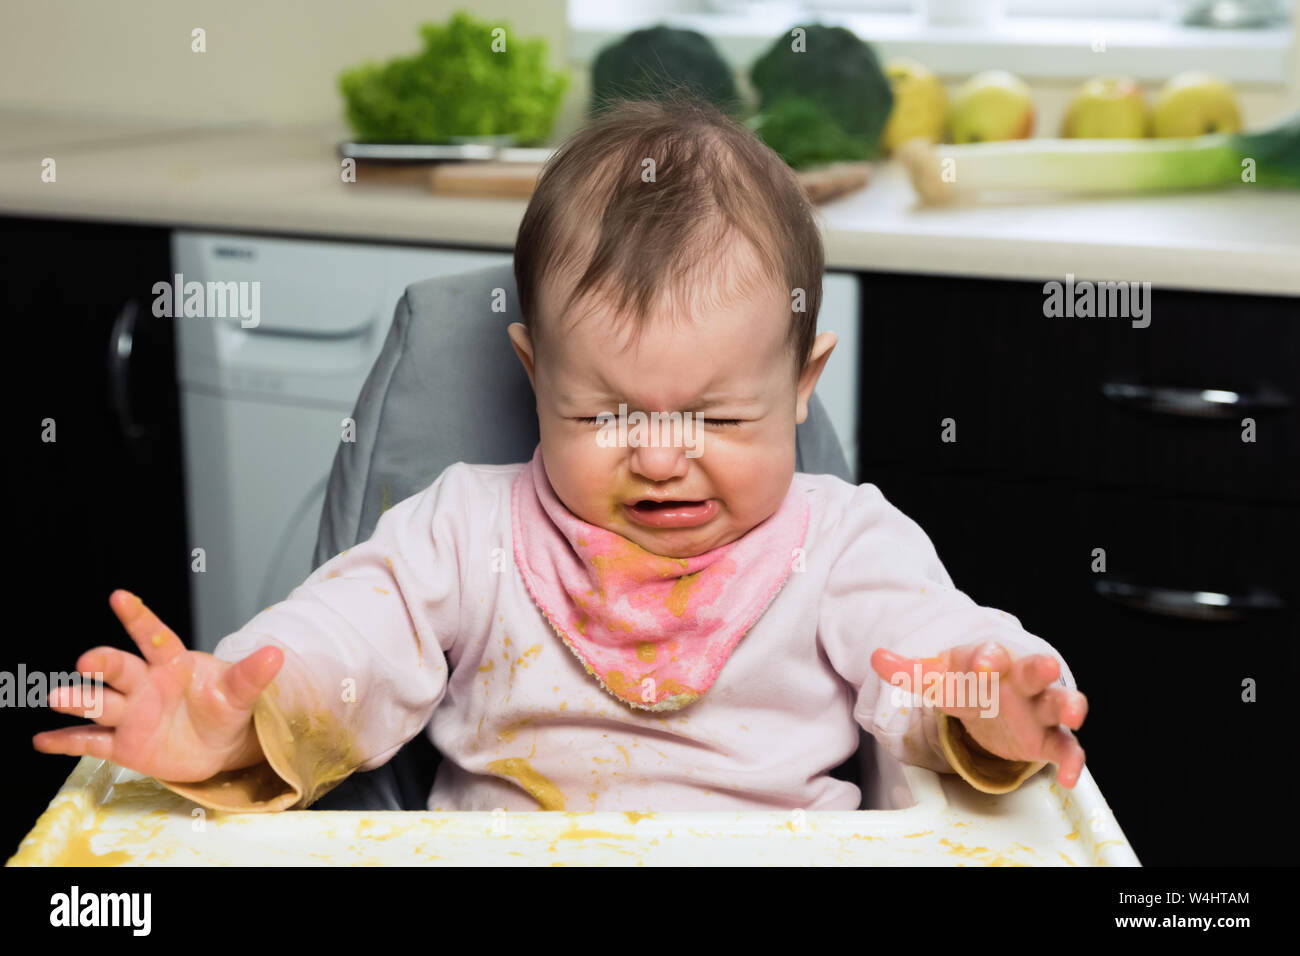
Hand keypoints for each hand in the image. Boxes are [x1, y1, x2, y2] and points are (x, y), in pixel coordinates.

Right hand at [33, 590, 283, 782]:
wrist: (220, 746)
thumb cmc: (225, 709)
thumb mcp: (240, 694)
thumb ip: (251, 675)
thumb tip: (276, 654)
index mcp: (173, 664)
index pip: (154, 636)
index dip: (138, 617)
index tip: (119, 596)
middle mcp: (145, 684)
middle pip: (120, 669)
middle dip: (103, 663)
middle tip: (88, 662)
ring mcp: (131, 713)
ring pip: (100, 703)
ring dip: (78, 700)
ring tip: (57, 697)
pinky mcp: (123, 744)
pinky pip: (91, 742)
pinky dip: (67, 741)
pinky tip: (43, 740)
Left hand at [870, 642, 1087, 787]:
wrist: (991, 696)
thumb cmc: (966, 683)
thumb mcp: (937, 677)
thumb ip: (909, 671)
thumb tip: (878, 657)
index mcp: (989, 661)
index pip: (989, 655)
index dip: (987, 657)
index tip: (983, 663)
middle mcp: (1018, 682)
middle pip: (1033, 671)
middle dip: (1040, 668)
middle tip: (1047, 666)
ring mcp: (1036, 709)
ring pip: (1057, 703)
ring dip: (1067, 706)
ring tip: (1073, 714)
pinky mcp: (1046, 738)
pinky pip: (1064, 748)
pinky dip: (1071, 761)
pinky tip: (1069, 777)